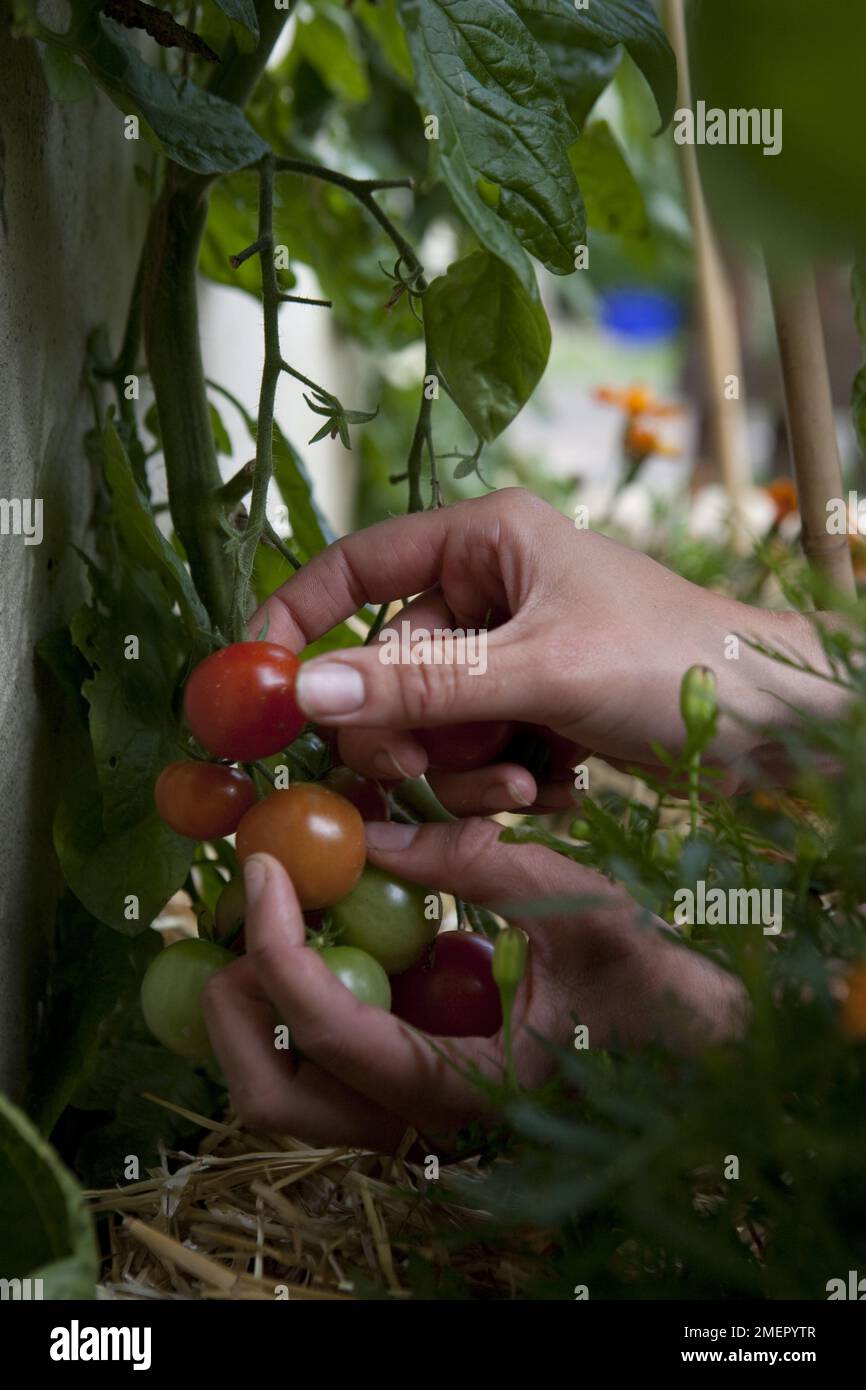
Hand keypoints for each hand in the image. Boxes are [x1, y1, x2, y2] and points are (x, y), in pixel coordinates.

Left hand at [202, 819, 744, 1149]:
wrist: (696, 1050)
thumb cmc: (654, 985)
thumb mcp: (575, 908)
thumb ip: (476, 865)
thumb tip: (368, 833)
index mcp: (463, 1090)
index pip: (332, 1032)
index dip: (280, 946)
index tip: (265, 866)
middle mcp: (420, 1119)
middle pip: (273, 1095)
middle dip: (236, 1003)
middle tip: (251, 908)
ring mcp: (409, 1109)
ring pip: (284, 1089)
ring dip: (252, 1005)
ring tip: (275, 910)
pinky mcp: (411, 1082)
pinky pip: (318, 1057)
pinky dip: (294, 996)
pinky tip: (324, 922)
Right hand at [253, 489, 842, 812]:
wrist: (778, 726)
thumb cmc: (679, 660)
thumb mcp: (545, 668)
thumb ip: (425, 683)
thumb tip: (308, 693)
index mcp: (484, 541)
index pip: (354, 567)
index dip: (297, 620)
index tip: (259, 687)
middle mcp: (486, 593)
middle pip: (383, 672)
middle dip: (414, 732)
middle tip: (448, 763)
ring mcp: (505, 658)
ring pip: (425, 728)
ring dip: (465, 769)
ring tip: (531, 777)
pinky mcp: (528, 712)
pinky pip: (469, 757)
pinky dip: (501, 783)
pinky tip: (559, 785)